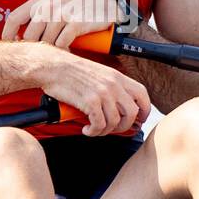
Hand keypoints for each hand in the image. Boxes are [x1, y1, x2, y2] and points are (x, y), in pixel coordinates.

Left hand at [1, 0, 119, 47]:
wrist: (103, 7)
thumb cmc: (75, 9)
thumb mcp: (54, 6)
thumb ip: (37, 17)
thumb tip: (18, 38)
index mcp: (39, 0)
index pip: (14, 18)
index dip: (8, 35)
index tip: (10, 47)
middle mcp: (49, 5)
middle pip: (29, 35)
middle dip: (32, 50)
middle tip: (37, 58)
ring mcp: (62, 13)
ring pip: (46, 41)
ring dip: (49, 52)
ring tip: (54, 57)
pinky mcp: (76, 22)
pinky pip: (62, 44)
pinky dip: (63, 52)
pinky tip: (67, 54)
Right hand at [27, 44, 150, 136]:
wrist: (53, 66)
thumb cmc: (71, 71)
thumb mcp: (99, 74)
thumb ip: (112, 87)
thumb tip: (119, 106)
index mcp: (117, 76)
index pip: (142, 94)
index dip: (145, 110)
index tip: (140, 119)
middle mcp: (113, 85)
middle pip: (132, 113)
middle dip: (124, 126)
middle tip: (113, 129)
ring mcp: (103, 93)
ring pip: (115, 122)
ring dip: (105, 131)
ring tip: (95, 129)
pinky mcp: (90, 102)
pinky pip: (99, 125)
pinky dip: (93, 131)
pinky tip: (87, 129)